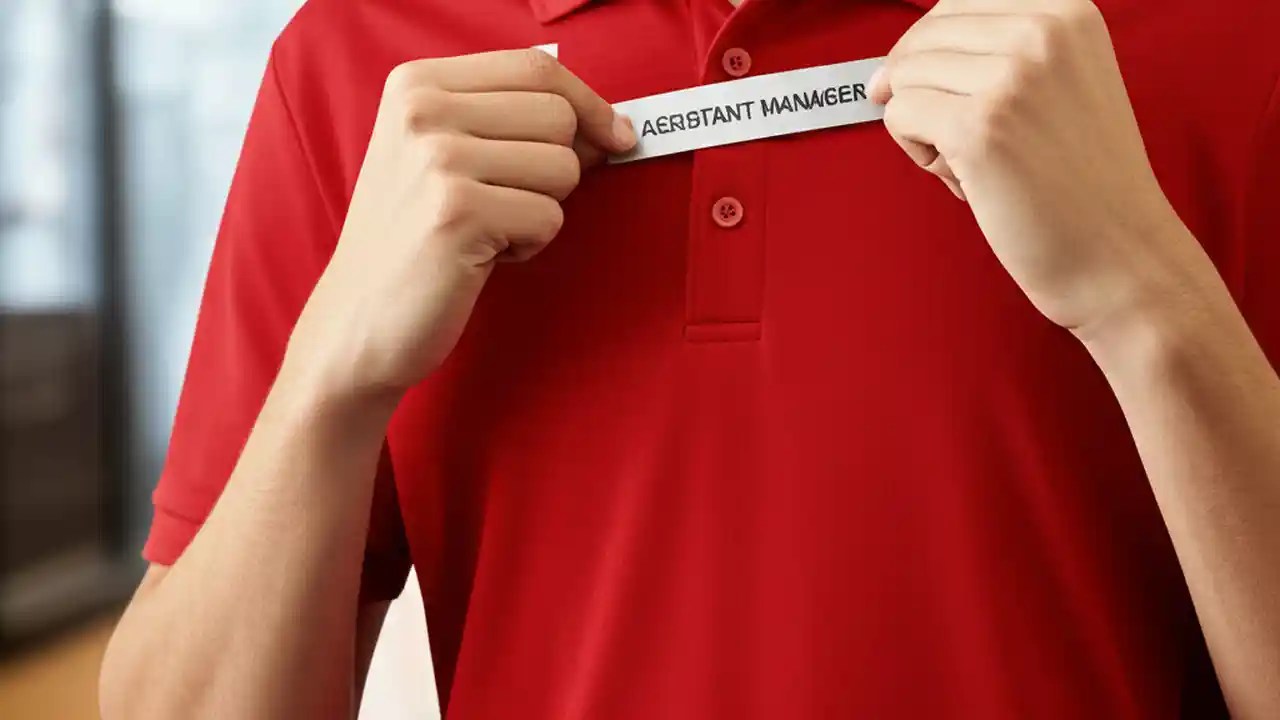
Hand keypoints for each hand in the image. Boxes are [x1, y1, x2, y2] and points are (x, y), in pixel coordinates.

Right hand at [287, 49, 636, 398]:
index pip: (536, 68)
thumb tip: (611, 127)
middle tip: (508, 202)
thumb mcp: (443, 156)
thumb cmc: (412, 241)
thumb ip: (513, 124)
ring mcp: (438, 159)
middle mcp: (422, 110)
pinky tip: (481, 255)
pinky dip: (529, 245)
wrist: (356, 320)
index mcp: (417, 84)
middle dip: (557, 168)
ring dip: (540, 209)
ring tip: (487, 229)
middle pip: (558, 115)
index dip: (588, 103)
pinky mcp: (459, 212)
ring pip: (562, 167)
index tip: (614, 135)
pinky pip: (550, 217)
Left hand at [870, 0, 1204, 334]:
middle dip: (923, 89)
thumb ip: (1001, 49)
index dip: (930, 47)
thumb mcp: (1064, 81)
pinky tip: (962, 176)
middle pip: (923, 37)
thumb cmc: (1080, 182)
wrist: (1118, 255)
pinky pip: (899, 114)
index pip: (955, 1)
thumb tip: (895, 59)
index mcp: (1066, 10)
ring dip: (921, 123)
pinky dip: (915, 149)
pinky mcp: (978, 128)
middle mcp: (1042, 31)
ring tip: (970, 160)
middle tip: (959, 137)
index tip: (937, 87)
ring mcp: (1010, 78)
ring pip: (905, 75)